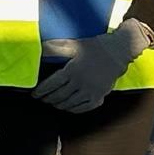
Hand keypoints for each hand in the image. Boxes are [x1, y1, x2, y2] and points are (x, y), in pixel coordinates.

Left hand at [34, 20, 150, 112]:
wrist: (118, 52)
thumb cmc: (95, 47)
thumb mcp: (74, 44)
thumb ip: (55, 47)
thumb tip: (39, 48)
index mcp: (72, 70)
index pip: (51, 84)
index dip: (41, 91)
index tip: (35, 94)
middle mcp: (81, 83)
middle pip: (59, 96)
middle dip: (48, 99)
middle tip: (42, 99)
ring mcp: (91, 91)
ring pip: (69, 104)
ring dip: (59, 105)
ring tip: (53, 103)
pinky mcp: (99, 96)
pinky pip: (83, 108)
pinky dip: (74, 109)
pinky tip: (69, 108)